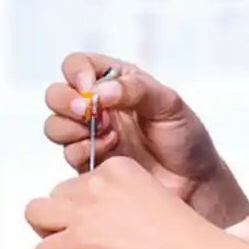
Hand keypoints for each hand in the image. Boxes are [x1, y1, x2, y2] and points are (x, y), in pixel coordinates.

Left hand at [26, 157, 248, 248]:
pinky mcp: (79, 243)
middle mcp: (98, 182)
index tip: (105, 226)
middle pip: (55, 195)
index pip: (78, 181)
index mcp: (119, 167)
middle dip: (64, 219)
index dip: (85, 206)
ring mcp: (86, 211)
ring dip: (51, 234)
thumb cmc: (186, 241)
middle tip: (88, 242)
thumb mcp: (154, 198)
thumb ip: (122, 198)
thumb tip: (101, 218)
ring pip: (36, 214)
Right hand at [43, 53, 248, 226]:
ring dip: (71, 128)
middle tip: (88, 113)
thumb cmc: (185, 138)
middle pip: (57, 95)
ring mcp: (92, 135)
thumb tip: (100, 92)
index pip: (78, 65)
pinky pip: (67, 154)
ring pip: (55, 125)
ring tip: (107, 134)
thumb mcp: (169, 104)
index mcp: (116, 82)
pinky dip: (82, 151)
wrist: (194, 183)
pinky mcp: (90, 164)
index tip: (90, 89)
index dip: (76, 73)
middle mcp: (98, 107)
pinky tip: (110, 152)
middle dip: (66, 102)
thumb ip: (136, 90)